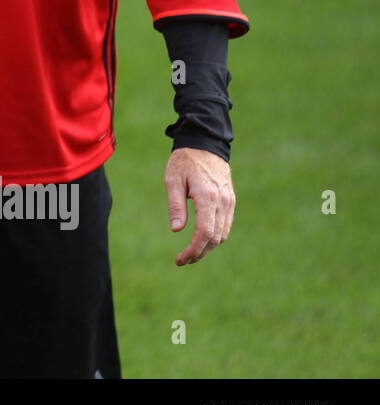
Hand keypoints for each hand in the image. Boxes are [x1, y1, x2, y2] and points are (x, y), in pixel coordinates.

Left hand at [165, 147, 234, 265]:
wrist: (205, 144)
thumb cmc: (184, 161)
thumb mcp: (173, 180)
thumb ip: (176, 205)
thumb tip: (176, 230)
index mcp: (207, 197)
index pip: (205, 233)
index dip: (194, 250)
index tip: (180, 259)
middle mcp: (223, 201)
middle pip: (215, 238)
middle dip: (200, 253)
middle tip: (182, 260)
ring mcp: (229, 201)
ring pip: (223, 234)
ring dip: (208, 247)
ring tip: (190, 253)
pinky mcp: (231, 200)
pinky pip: (226, 225)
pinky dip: (215, 236)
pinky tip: (201, 239)